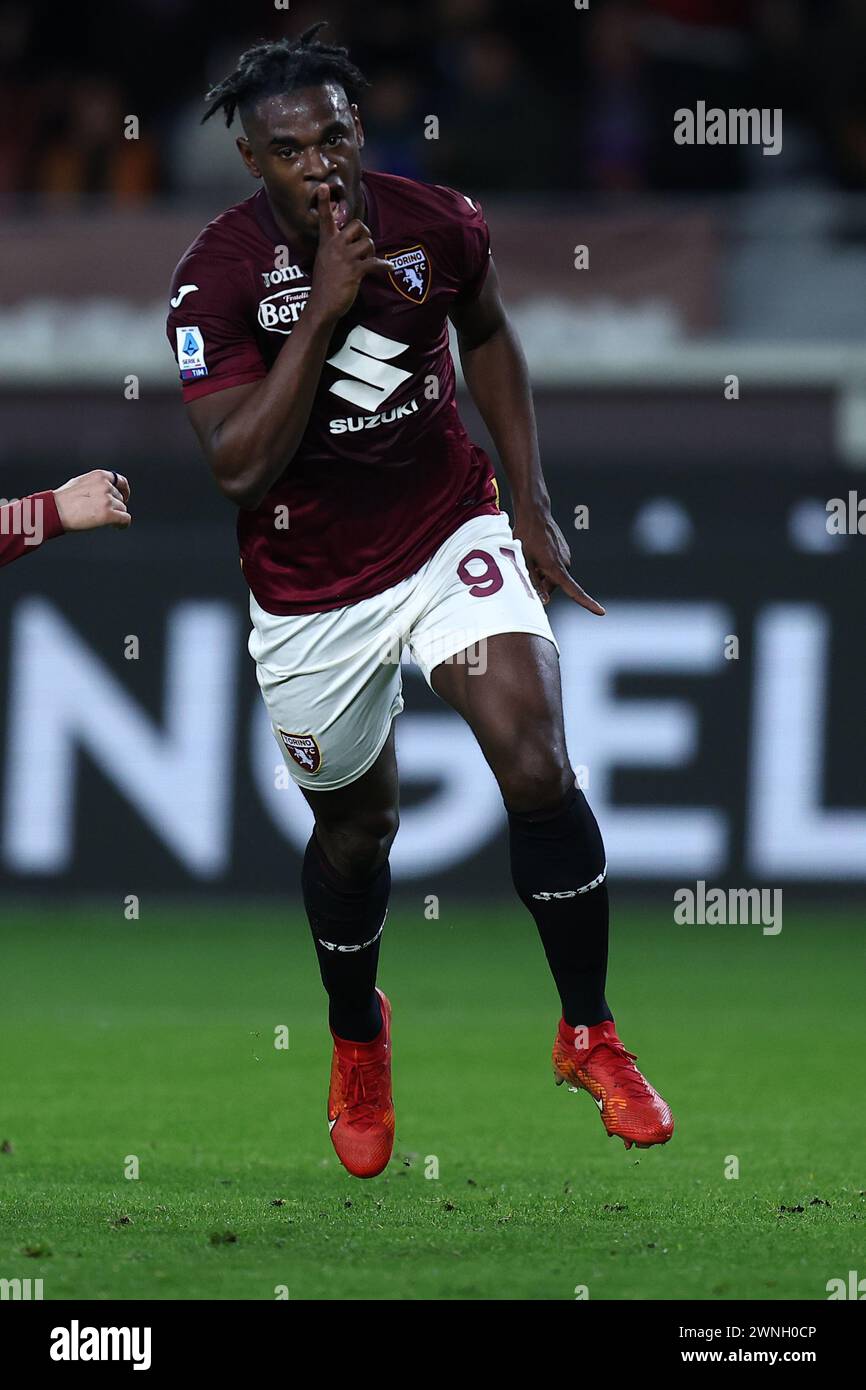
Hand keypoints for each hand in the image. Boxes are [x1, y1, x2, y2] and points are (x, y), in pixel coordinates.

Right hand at [54, 470, 130, 531]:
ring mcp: (107, 500)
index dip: (124, 491)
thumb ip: (95, 484)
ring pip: (122, 509)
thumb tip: (107, 490)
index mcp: (99, 476)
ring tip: (104, 520)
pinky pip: (125, 519)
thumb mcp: (80, 482)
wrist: (54, 510)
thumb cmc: (63, 499)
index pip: (121, 481)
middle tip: (103, 513)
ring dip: (116, 515)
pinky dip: (123, 524)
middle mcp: (105, 486)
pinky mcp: (108, 514)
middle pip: (120, 498)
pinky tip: (117, 527)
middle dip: (114, 506)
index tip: (124, 498)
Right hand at [308, 184, 391, 321]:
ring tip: (366, 263)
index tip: (324, 186)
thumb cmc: (325, 284)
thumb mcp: (324, 260)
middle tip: (364, 248)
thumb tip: (354, 241)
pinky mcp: (354, 271)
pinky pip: (375, 263)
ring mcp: (344, 258)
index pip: (325, 218)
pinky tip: (388, 268)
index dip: (325, 202)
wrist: (322, 305)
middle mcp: (335, 246)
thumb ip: (335, 247)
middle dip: (366, 234)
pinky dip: (384, 266)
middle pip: (358, 226)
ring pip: (368, 243)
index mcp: (326, 242)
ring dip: (371, 253)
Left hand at [514, 506, 604, 614]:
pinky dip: (547, 564)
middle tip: (528, 569)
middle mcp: (565, 564)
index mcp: (556, 568)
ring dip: (544, 573)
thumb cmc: (525, 537)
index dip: (587, 603)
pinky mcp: (565, 551)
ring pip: (555, 575)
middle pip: (555, 585)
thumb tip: (545, 601)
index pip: (574, 591)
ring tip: (532, 557)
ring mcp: (566, 556)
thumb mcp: (524, 562)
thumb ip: (534, 583)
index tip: (601, 612)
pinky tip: (538, 551)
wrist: (535, 514)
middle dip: (542, 583)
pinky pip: (556, 565)